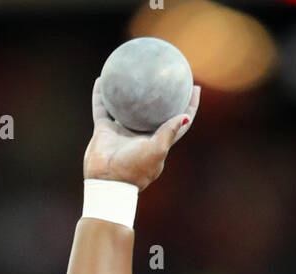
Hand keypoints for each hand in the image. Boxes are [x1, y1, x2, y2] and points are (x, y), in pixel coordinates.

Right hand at [82, 78, 200, 191]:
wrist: (107, 182)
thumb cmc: (134, 169)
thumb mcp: (156, 152)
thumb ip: (169, 133)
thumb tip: (186, 115)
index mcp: (158, 142)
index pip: (178, 121)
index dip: (189, 106)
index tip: (195, 87)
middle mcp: (141, 136)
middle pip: (154, 111)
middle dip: (162, 93)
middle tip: (167, 73)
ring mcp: (122, 133)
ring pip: (127, 107)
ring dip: (129, 91)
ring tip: (133, 69)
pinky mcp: (104, 131)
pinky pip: (102, 108)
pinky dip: (101, 95)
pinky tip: (102, 78)